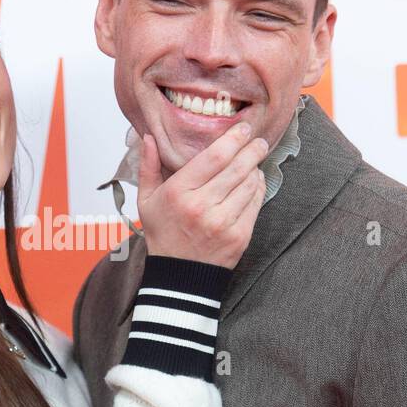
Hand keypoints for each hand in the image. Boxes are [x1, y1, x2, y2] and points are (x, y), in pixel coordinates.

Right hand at [136, 124, 268, 269]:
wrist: (179, 277)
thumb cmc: (163, 234)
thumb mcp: (146, 200)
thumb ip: (148, 167)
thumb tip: (149, 137)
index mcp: (178, 192)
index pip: (214, 157)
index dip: (234, 139)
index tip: (243, 129)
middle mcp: (202, 206)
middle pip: (237, 167)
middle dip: (253, 149)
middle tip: (259, 140)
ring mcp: (223, 222)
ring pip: (250, 184)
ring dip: (256, 168)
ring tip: (255, 160)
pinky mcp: (239, 236)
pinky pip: (256, 203)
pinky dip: (258, 188)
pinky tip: (255, 180)